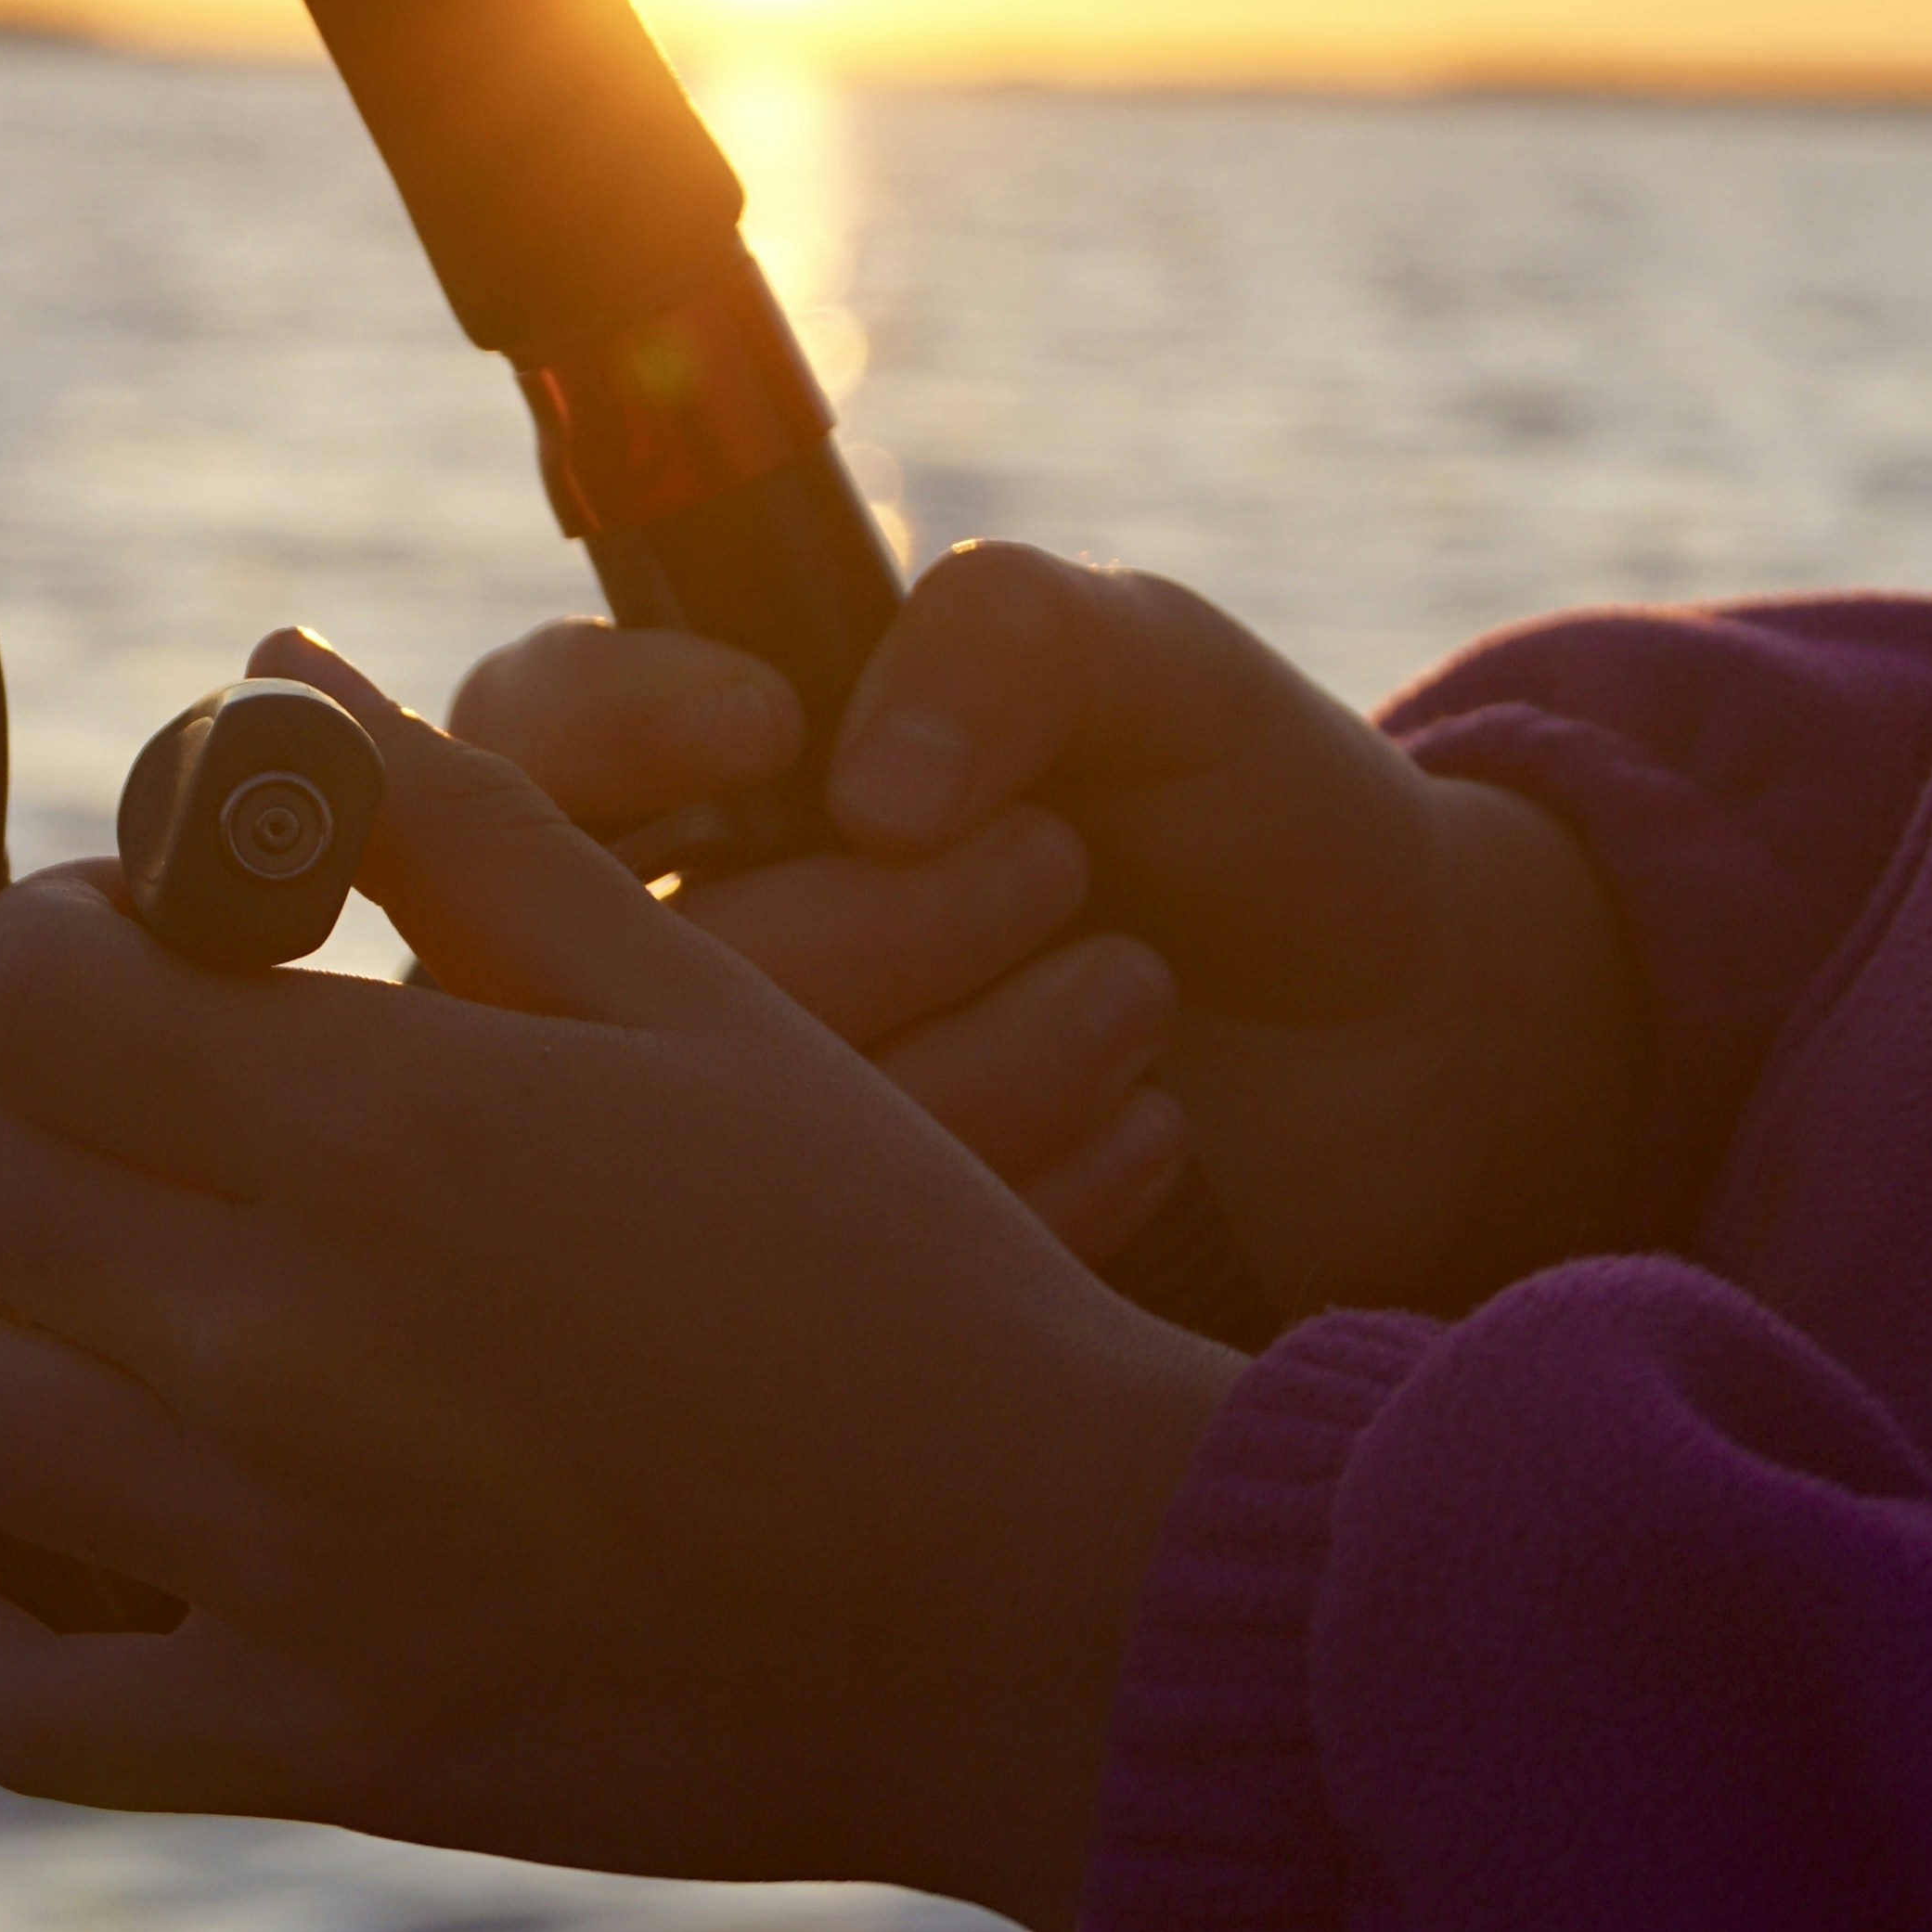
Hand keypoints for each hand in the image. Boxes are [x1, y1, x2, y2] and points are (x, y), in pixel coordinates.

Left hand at [0, 644, 1240, 1931]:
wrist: (1036, 1594)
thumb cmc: (892, 1279)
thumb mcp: (699, 1003)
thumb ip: (467, 829)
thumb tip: (271, 676)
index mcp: (389, 1132)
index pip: (35, 992)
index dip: (53, 943)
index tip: (137, 956)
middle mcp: (297, 1346)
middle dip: (20, 1109)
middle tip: (121, 1105)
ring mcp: (290, 1563)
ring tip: (59, 1277)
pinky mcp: (313, 1738)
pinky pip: (10, 1700)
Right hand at [439, 620, 1193, 1274]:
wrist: (1405, 1042)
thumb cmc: (1255, 813)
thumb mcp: (1158, 665)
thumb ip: (1010, 637)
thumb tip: (862, 792)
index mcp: (712, 780)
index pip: (526, 737)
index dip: (618, 727)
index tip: (772, 725)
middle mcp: (687, 960)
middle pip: (627, 965)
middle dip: (872, 913)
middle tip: (1057, 861)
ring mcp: (746, 1143)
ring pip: (741, 1132)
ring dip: (975, 1050)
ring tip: (1133, 993)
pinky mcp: (836, 1294)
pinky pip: (852, 1274)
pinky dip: (1028, 1181)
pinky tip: (1144, 1126)